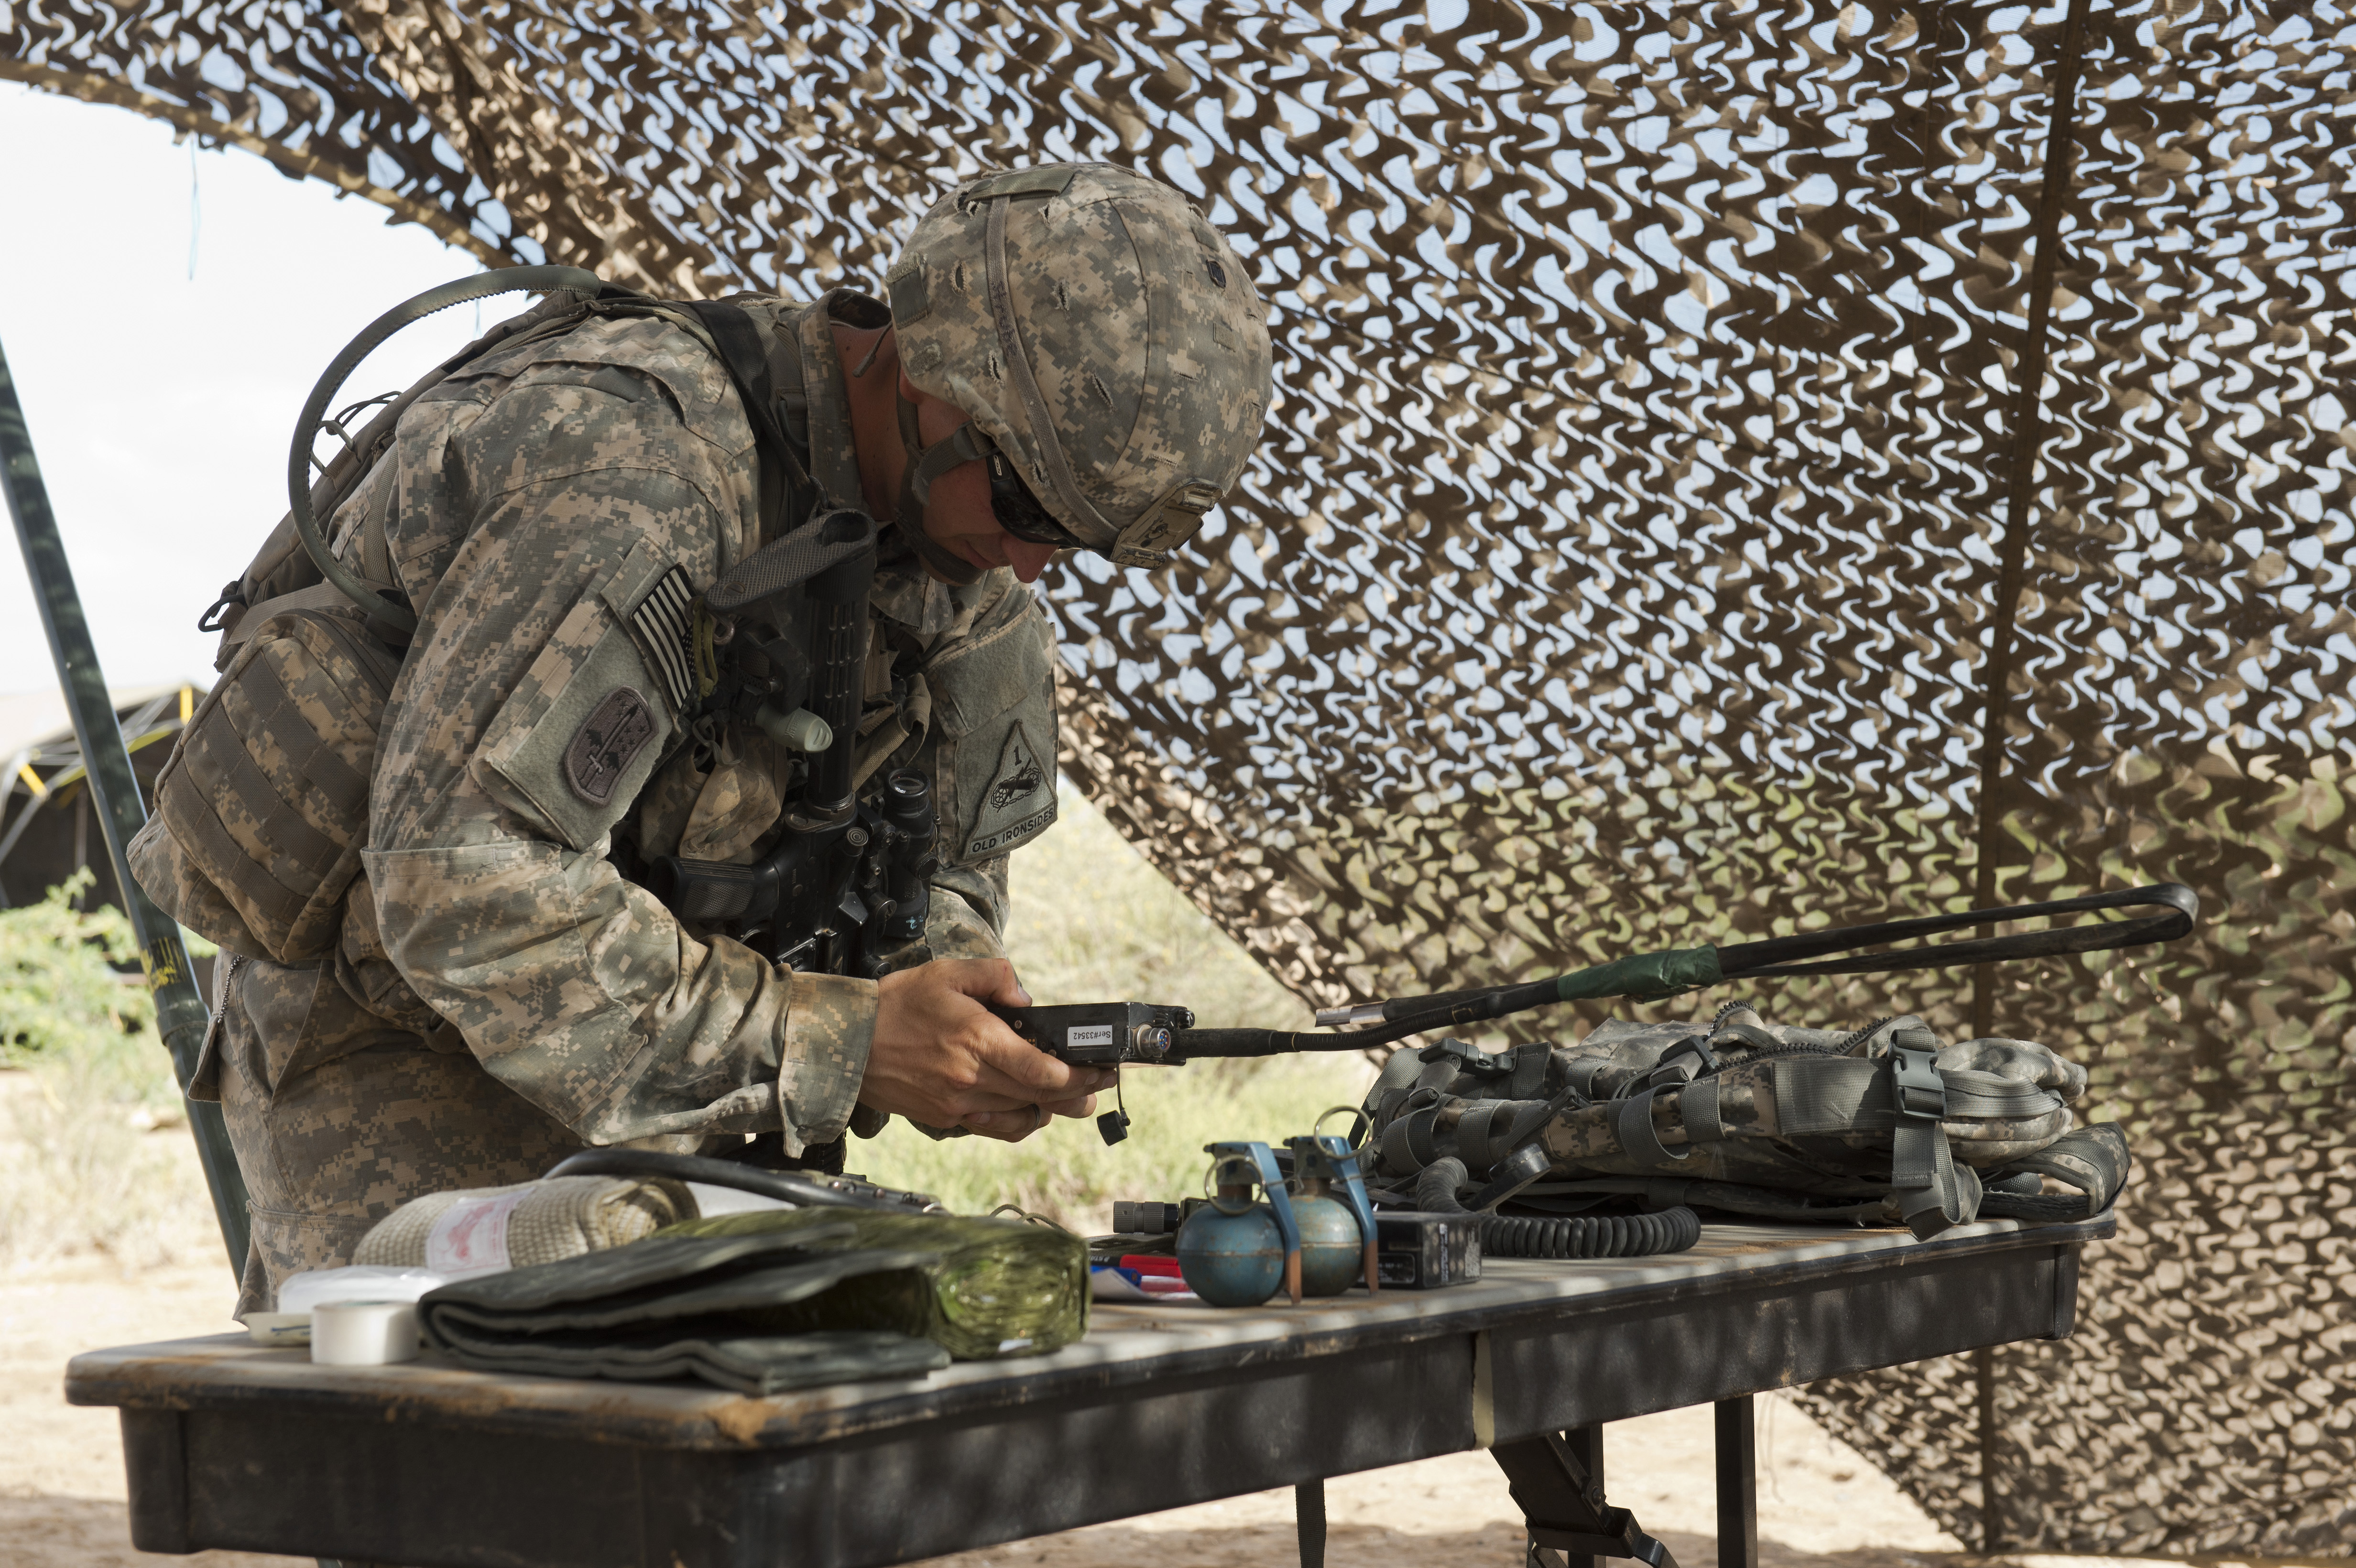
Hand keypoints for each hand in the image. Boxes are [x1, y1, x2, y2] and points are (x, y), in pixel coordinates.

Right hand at [859, 959, 1114, 1141]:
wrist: (847, 1044)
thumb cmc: (897, 1005)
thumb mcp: (948, 973)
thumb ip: (995, 977)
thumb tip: (1026, 1000)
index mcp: (978, 1040)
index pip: (1043, 1070)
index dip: (1079, 1074)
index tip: (1101, 1067)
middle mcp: (972, 1078)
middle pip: (1041, 1096)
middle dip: (1078, 1092)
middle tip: (1101, 1084)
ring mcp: (959, 1104)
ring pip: (1022, 1116)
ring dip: (1054, 1111)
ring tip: (1076, 1101)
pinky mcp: (946, 1118)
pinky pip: (995, 1128)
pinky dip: (1020, 1123)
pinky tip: (1032, 1112)